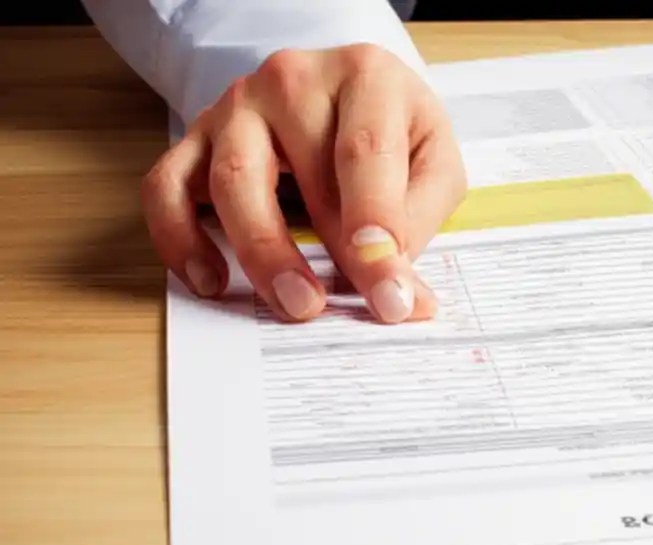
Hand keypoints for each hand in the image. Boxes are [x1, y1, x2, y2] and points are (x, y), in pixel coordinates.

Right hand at [141, 44, 466, 322]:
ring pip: (232, 180)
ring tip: (295, 304)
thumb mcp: (433, 159)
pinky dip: (181, 239)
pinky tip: (213, 281)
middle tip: (351, 309)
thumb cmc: (394, 129)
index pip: (366, 152)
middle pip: (302, 169)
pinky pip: (167, 188)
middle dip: (329, 252)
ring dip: (263, 252)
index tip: (387, 288)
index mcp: (366, 76)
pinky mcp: (196, 136)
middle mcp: (293, 80)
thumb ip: (421, 221)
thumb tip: (405, 298)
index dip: (375, 224)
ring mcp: (237, 105)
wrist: (346, 90)